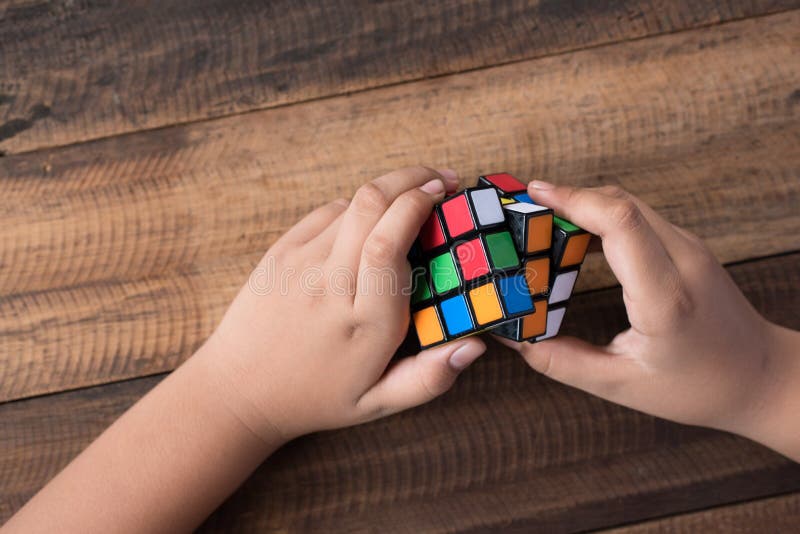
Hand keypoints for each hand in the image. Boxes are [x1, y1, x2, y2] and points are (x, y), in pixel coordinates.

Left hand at [199, 167, 486, 440]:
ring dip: (387, 189)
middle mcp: (330, 286)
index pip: (389, 242)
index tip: (444, 191)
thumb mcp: (378, 403)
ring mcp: (300, 264)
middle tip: (441, 179)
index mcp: (364, 322)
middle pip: (371, 205)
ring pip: (349, 203)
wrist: (239, 391)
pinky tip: (371, 218)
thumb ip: (429, 378)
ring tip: (413, 192)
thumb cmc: (316, 397)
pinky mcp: (279, 253)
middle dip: (411, 179)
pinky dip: (355, 206)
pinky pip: (324, 213)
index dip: (417, 204)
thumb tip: (475, 345)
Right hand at [498, 181, 798, 455]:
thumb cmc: (698, 387)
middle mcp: (683, 261)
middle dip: (567, 198)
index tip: (534, 195)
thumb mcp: (621, 386)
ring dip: (583, 205)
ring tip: (542, 224)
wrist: (762, 377)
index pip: (621, 224)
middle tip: (523, 211)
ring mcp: (690, 248)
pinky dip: (601, 217)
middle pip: (619, 202)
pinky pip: (638, 217)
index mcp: (665, 298)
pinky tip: (575, 238)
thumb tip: (513, 338)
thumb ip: (561, 362)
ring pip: (628, 204)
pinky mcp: (687, 247)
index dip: (574, 200)